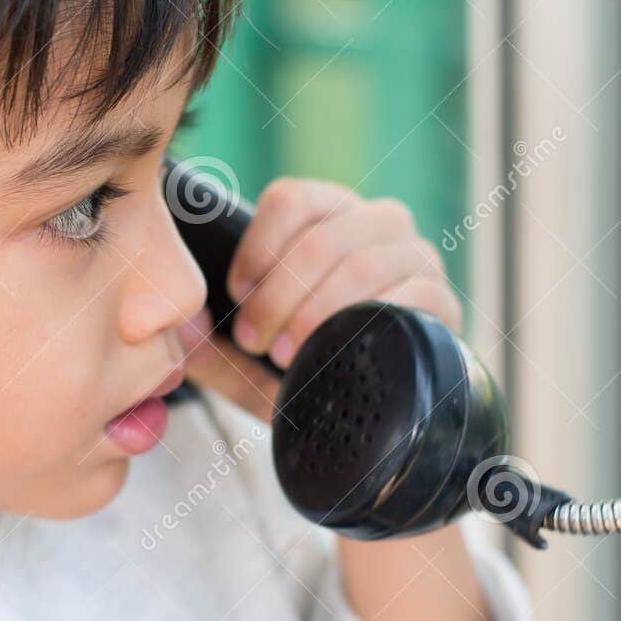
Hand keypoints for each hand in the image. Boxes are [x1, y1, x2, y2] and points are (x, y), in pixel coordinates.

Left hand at [181, 178, 461, 421]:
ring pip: (363, 264)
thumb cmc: (306, 371)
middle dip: (278, 296)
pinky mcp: (442, 300)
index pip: (291, 199)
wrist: (373, 421)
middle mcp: (379, 224)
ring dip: (315, 313)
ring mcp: (416, 259)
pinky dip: (365, 322)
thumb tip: (179, 325)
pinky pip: (411, 293)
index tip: (236, 296)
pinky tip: (339, 352)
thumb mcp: (246, 362)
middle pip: (322, 238)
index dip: (256, 249)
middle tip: (257, 340)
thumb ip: (209, 346)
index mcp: (329, 215)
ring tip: (288, 353)